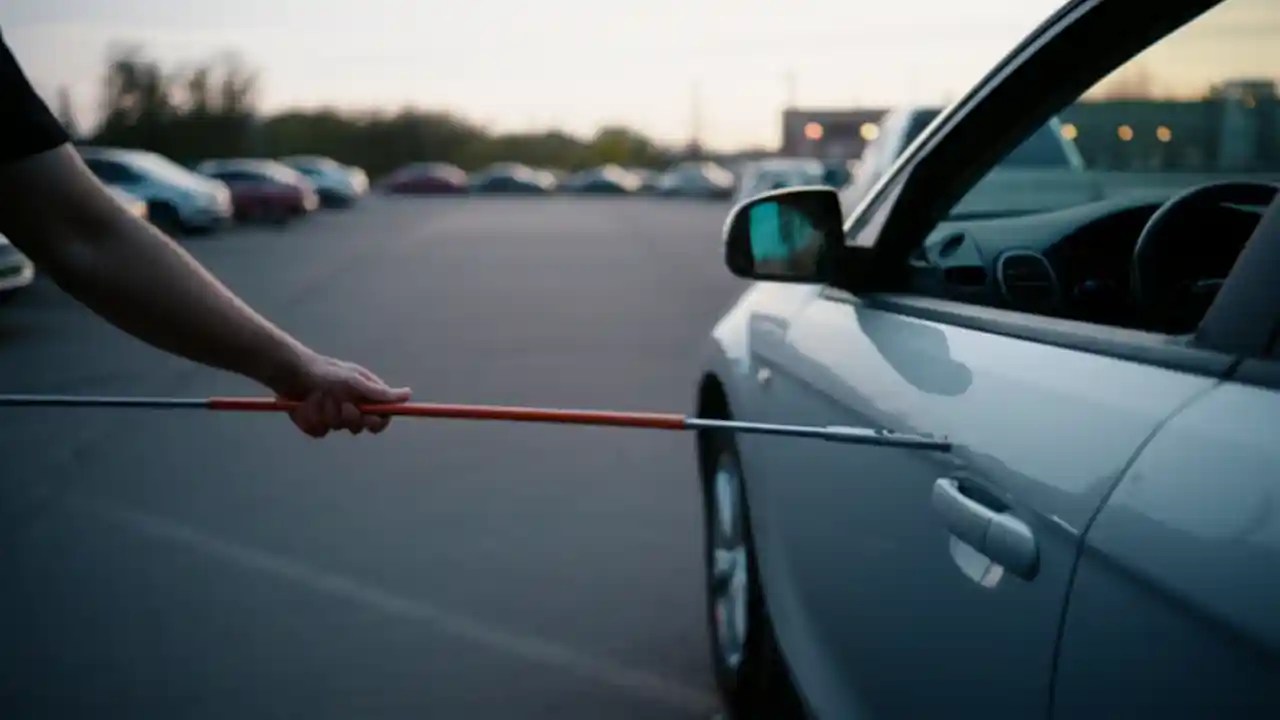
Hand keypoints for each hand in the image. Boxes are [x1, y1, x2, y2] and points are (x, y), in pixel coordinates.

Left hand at [271, 352, 411, 436]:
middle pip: (361, 426)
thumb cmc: (327, 373)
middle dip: (349, 416)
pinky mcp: (315, 424)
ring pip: (337, 428)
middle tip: (342, 404)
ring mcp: (332, 418)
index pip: (382, 416)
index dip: (377, 421)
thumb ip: (380, 392)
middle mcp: (351, 408)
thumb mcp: (355, 381)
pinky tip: (306, 405)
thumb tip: (408, 394)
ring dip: (327, 413)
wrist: (291, 373)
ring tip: (318, 398)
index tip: (370, 418)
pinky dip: (312, 419)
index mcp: (364, 396)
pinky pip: (319, 431)